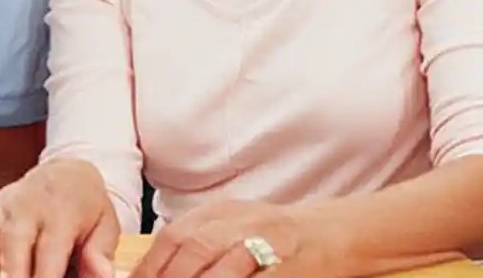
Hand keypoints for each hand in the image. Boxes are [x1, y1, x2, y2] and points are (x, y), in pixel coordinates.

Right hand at [0, 158, 119, 277]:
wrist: (65, 175)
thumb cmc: (86, 208)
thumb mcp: (105, 225)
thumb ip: (101, 252)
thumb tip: (103, 276)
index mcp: (61, 210)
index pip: (49, 248)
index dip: (45, 277)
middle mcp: (26, 206)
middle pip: (12, 243)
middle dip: (13, 276)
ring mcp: (3, 209)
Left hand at [128, 200, 342, 277]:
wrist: (331, 233)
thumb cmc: (275, 235)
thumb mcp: (232, 227)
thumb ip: (196, 242)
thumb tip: (152, 270)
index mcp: (220, 212)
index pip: (173, 236)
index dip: (151, 266)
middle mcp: (241, 222)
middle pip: (194, 249)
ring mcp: (267, 241)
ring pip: (224, 265)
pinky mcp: (290, 264)